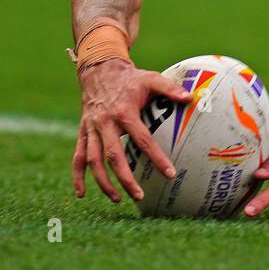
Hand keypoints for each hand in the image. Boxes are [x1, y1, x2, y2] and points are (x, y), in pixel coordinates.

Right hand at [71, 58, 192, 202]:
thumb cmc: (130, 78)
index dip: (156, 157)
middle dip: (125, 178)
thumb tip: (191, 98)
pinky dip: (77, 177)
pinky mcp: (82, 132)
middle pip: (113, 156)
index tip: (170, 173)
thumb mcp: (151, 78)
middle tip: (140, 196)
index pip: (143, 139)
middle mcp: (105, 123)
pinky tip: (81, 194)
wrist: (99, 70)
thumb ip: (170, 89)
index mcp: (124, 112)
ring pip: (93, 161)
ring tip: (118, 198)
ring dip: (103, 182)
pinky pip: (77, 157)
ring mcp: (91, 129)